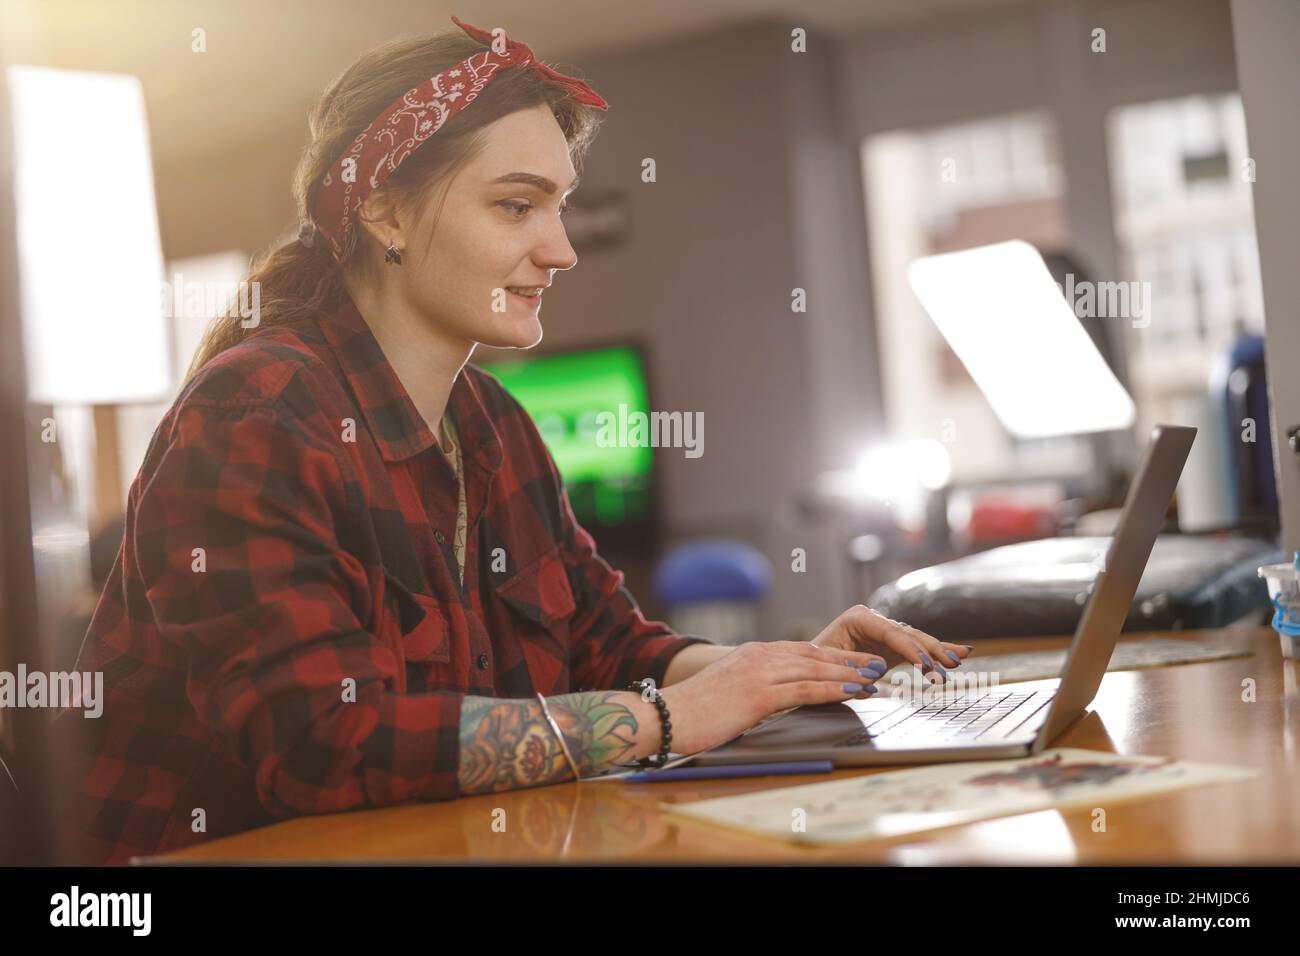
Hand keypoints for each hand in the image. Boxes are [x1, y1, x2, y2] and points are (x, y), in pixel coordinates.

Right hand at [656, 641, 891, 755]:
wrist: (665, 716)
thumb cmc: (692, 712)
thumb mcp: (728, 691)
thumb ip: (753, 688)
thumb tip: (774, 701)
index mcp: (751, 653)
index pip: (802, 650)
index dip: (834, 655)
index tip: (856, 661)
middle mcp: (758, 656)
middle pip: (815, 654)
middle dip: (849, 660)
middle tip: (877, 665)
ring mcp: (758, 673)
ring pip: (815, 669)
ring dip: (849, 673)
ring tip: (874, 678)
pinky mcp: (757, 694)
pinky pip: (804, 690)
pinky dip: (833, 689)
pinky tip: (852, 691)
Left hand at [810, 604, 973, 684]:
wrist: (808, 668)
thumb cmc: (812, 665)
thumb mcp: (826, 664)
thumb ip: (851, 666)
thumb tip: (876, 671)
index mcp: (858, 618)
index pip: (891, 632)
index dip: (910, 648)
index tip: (926, 664)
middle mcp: (875, 620)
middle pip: (908, 634)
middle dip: (931, 650)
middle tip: (949, 665)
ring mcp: (885, 633)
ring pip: (917, 640)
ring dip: (939, 652)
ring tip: (959, 660)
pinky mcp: (892, 648)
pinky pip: (917, 649)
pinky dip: (937, 653)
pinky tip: (960, 653)